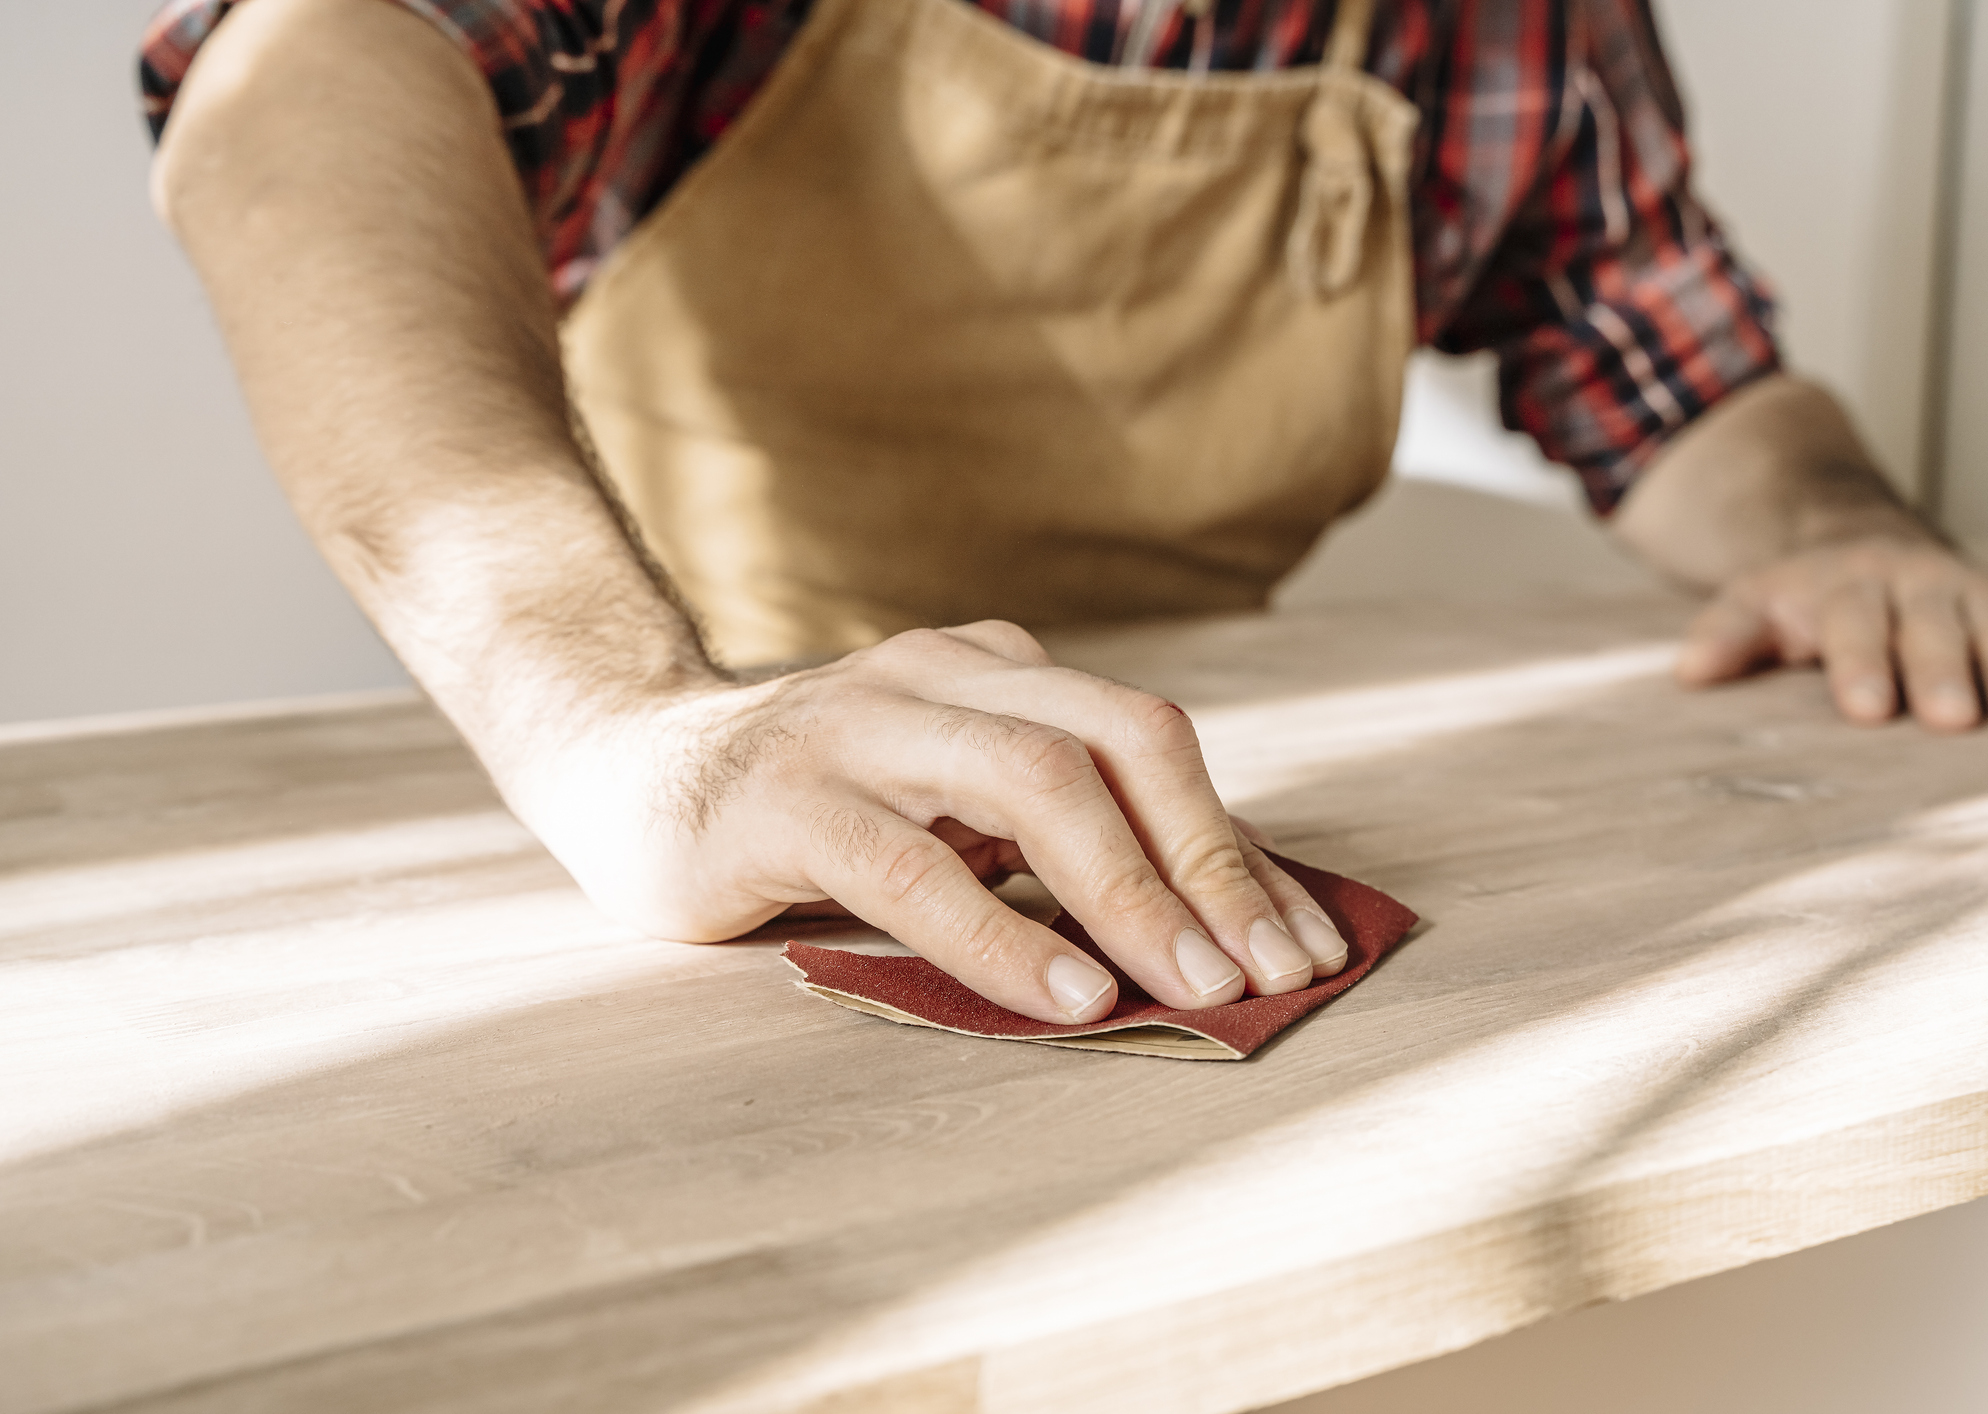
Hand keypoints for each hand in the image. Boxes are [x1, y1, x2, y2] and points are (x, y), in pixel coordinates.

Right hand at [506, 621, 1351, 1022]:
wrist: (630, 773)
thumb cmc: (821, 813)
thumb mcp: (951, 807)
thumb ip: (1053, 840)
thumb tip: (1212, 924)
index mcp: (996, 671)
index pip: (1150, 742)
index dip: (1238, 844)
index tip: (1310, 943)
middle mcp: (940, 674)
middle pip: (1116, 742)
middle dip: (1209, 860)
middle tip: (1271, 970)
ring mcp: (858, 723)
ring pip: (1028, 783)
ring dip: (1127, 892)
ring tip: (1192, 987)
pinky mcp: (782, 798)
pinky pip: (912, 866)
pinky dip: (1001, 936)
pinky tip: (1063, 999)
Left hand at [1675, 534, 1987, 729]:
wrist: (1861, 541)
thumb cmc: (1803, 598)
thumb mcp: (1755, 603)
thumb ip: (1728, 633)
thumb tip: (1689, 669)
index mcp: (1847, 585)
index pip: (1854, 626)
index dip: (1861, 665)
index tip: (1867, 710)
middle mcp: (1915, 585)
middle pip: (1932, 630)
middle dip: (1944, 672)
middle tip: (1954, 720)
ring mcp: (1971, 595)